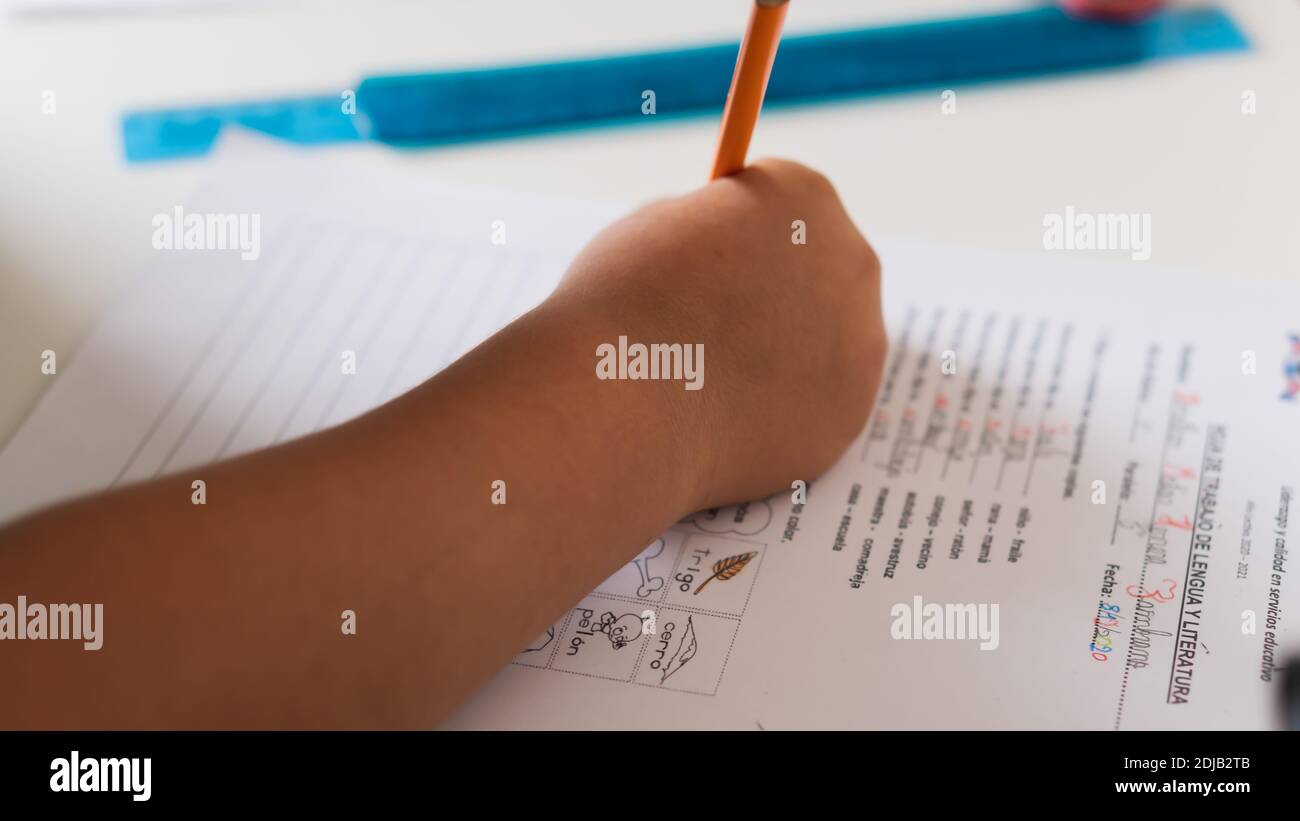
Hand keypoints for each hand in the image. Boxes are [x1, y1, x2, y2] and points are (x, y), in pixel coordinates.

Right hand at [546, 158, 886, 510]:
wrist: (626, 404)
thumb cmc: (623, 305)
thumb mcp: (652, 229)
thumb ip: (702, 232)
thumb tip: (716, 252)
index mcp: (803, 196)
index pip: (780, 205)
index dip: (734, 234)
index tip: (703, 259)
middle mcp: (851, 260)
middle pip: (815, 270)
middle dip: (771, 293)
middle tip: (711, 326)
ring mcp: (860, 342)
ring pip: (823, 343)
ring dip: (782, 355)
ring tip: (712, 379)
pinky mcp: (849, 413)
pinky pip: (815, 406)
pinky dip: (779, 412)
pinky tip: (729, 419)